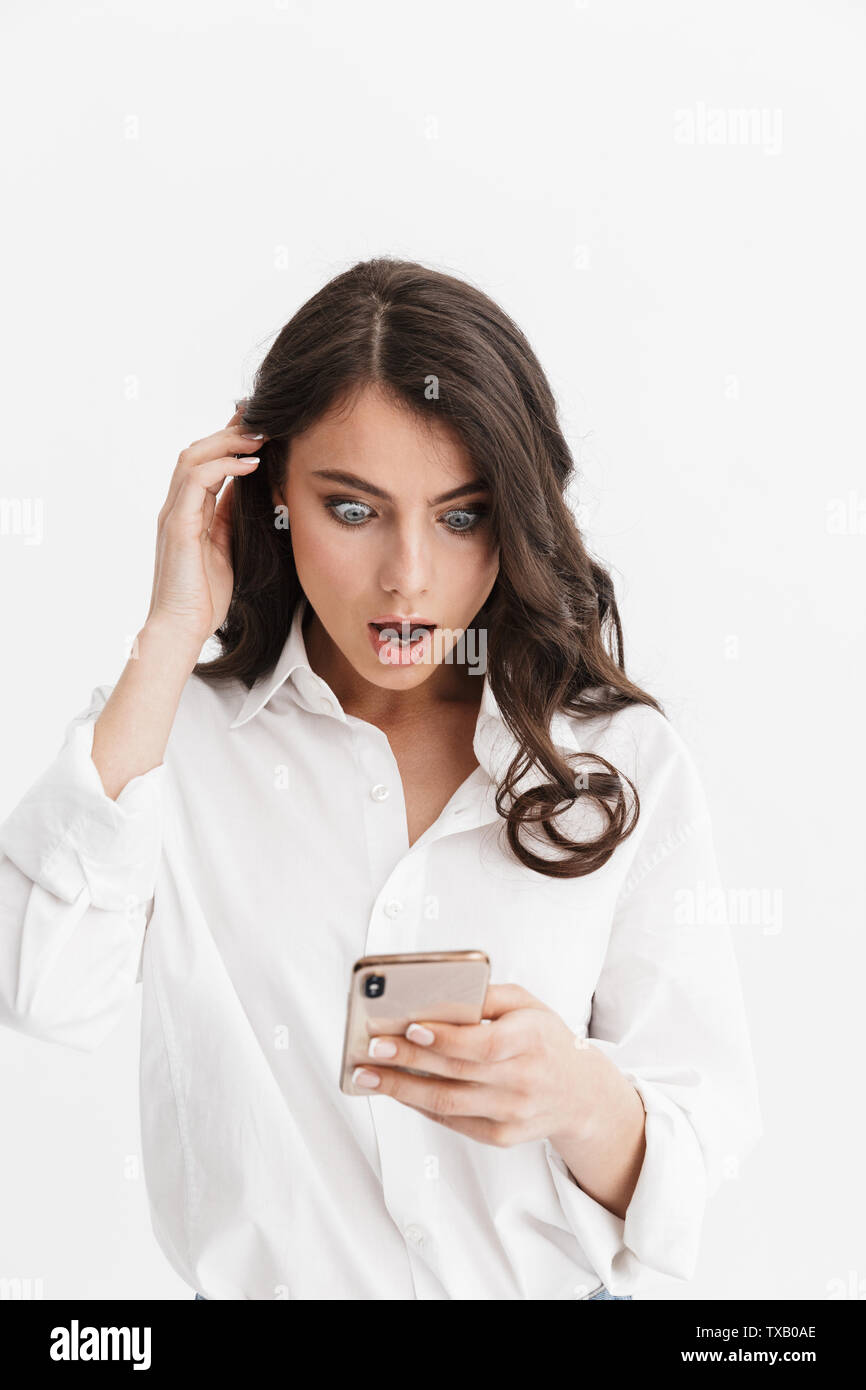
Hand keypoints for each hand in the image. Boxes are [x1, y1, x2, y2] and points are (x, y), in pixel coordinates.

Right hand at [146, 406, 268, 643]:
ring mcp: (173, 514)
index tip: (258, 429)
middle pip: (197, 452)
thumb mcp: (224, 549)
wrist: (182, 629)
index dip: (228, 442)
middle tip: (262, 422)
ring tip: (259, 437)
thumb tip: (244, 492)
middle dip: (229, 432)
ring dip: (227, 442)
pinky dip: (223, 466)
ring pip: (193, 458)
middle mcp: (176, 508)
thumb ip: (227, 518)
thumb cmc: (203, 598)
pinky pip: (196, 482)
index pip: (205, 463)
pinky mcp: (177, 526)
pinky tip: (249, 465)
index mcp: (187, 513)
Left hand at [351, 982, 618, 1149]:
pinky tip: (397, 1091)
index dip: (445, 1037)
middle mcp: (523, 1080)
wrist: (581, 1096)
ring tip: (367, 1076)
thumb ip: (486, 997)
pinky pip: (452, 1121)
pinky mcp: (502, 1137)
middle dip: (407, 1059)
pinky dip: (420, 1105)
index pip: (484, 1043)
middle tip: (371, 1048)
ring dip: (400, 1089)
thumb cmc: (546, 1040)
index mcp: (531, 1041)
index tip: (410, 1026)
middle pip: (456, 1072)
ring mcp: (512, 1113)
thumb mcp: (527, 1006)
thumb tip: (436, 997)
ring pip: (446, 1103)